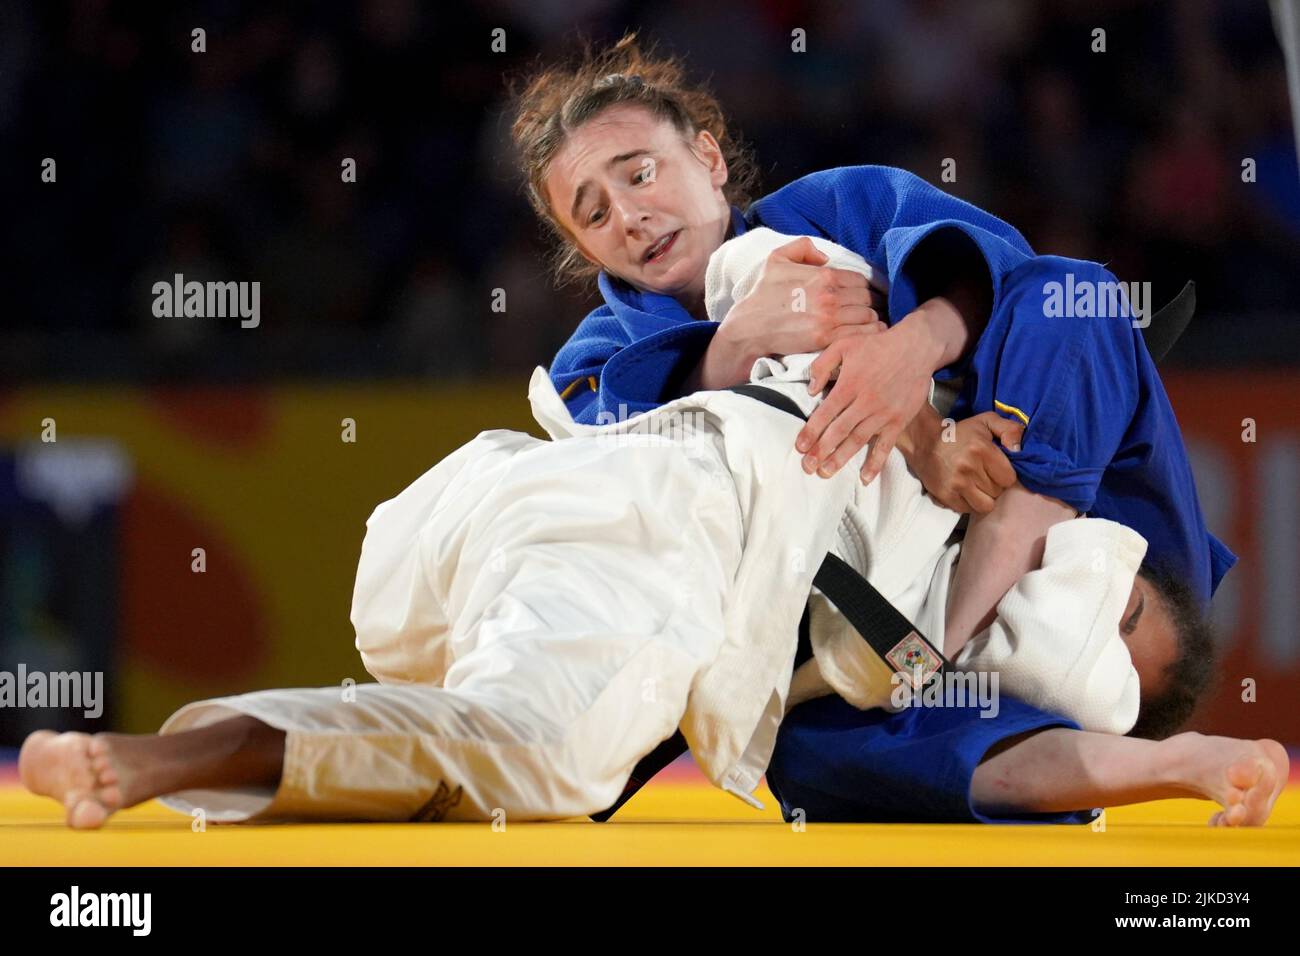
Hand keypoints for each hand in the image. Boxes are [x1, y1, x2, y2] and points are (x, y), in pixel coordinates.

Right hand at [694, 237, 883, 388]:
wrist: (749, 328)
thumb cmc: (762, 294)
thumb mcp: (776, 259)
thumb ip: (802, 247)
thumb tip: (825, 258)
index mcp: (823, 275)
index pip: (861, 280)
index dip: (869, 288)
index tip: (870, 295)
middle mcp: (829, 295)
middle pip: (868, 298)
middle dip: (873, 304)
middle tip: (875, 311)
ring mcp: (829, 318)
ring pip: (868, 316)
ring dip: (872, 320)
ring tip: (871, 323)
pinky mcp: (825, 338)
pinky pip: (860, 335)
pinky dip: (869, 335)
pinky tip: (869, 336)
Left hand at [796, 315, 941, 482]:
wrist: (916, 347)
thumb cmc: (877, 345)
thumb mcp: (844, 344)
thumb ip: (823, 365)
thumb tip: (810, 390)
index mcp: (849, 385)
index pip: (825, 414)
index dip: (810, 432)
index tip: (800, 447)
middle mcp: (864, 403)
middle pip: (838, 432)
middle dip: (821, 451)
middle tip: (807, 467)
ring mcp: (882, 414)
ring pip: (858, 441)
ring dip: (840, 459)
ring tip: (825, 473)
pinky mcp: (898, 421)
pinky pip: (885, 446)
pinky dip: (875, 463)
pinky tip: (864, 478)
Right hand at [901, 406, 1023, 512]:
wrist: (924, 443)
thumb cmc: (959, 434)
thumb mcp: (986, 421)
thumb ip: (1010, 429)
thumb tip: (1019, 449)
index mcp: (981, 449)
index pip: (1009, 479)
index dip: (1004, 475)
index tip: (995, 468)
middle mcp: (969, 468)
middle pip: (997, 492)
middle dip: (994, 485)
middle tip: (984, 475)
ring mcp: (956, 484)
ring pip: (985, 506)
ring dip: (984, 497)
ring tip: (976, 486)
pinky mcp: (946, 496)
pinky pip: (968, 510)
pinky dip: (969, 503)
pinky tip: (964, 491)